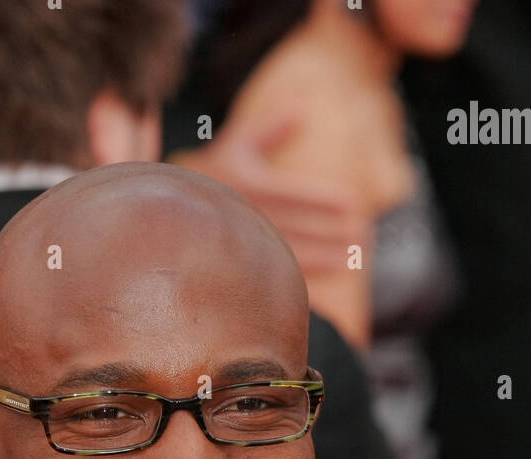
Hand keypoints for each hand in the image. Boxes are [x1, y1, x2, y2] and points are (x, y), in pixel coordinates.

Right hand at [169, 109, 361, 274]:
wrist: (167, 213)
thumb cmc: (210, 174)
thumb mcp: (236, 144)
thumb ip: (269, 128)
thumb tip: (302, 107)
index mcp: (246, 185)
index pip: (292, 194)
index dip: (324, 199)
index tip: (353, 203)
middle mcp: (243, 216)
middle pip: (296, 227)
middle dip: (331, 232)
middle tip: (363, 234)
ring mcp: (239, 245)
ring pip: (289, 254)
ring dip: (324, 257)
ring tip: (352, 257)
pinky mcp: (237, 267)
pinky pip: (274, 275)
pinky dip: (302, 279)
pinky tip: (325, 278)